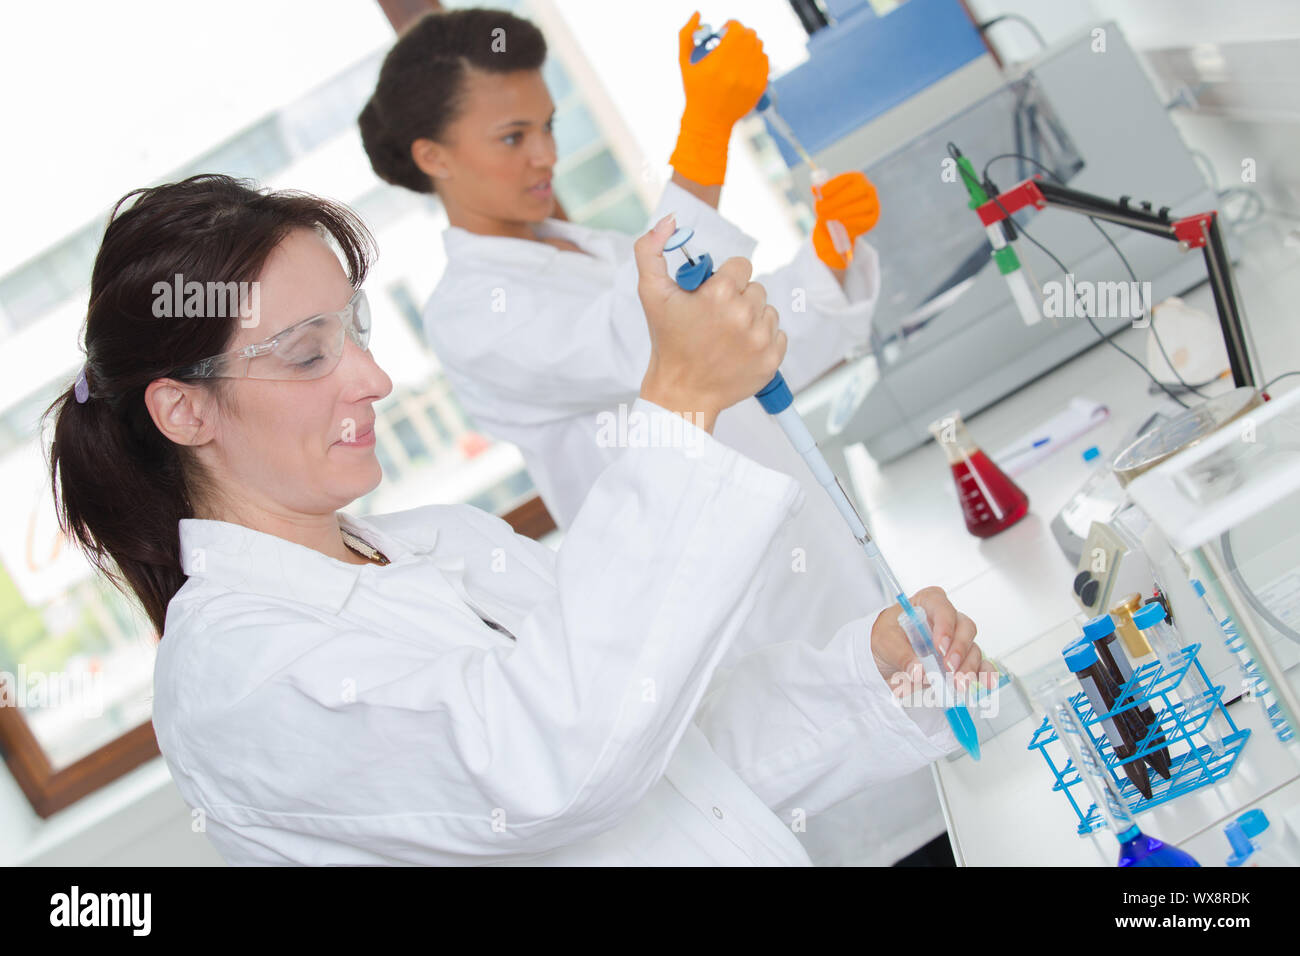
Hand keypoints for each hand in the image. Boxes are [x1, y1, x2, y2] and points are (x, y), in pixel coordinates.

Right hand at [634, 214, 785, 430]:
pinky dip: (762, 340)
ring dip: (751, 319)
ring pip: (768, 311)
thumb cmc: (667, 342)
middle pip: (755, 289)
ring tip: (727, 336)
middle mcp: (745, 314)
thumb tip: (669, 220)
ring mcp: (761, 339)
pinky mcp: (772, 359)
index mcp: (720, 293)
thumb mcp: (650, 292)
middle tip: (715, 320)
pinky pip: (778, 335)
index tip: (712, 297)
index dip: (725, 280)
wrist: (681, 393)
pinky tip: (740, 351)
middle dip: (737, 300)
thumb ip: (651, 250)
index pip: (742, 266)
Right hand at [669, 12, 769, 186]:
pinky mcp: (758, 88)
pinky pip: (765, 61)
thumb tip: (697, 14)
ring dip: (750, 43)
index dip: (732, 24)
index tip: (725, 29)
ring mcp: (750, 80)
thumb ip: (686, 35)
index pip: (737, 29)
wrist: (708, 122)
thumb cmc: (694, 91)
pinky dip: (758, 57)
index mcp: (718, 62)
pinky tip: (747, 61)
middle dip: (741, 33)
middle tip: (733, 39)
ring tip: (740, 50)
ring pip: (759, 46)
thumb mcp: (684, 63)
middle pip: (750, 36)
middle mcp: (736, 71)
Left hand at [812, 172, 880, 269]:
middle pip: (856, 190)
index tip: (821, 192)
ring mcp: (872, 202)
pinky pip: (863, 220)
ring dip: (842, 213)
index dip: (834, 185)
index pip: (847, 178)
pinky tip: (839, 225)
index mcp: (856, 178)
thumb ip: (820, 192)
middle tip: (821, 210)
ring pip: (860, 206)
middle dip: (837, 200)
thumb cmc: (832, 206)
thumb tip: (815, 188)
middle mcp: (868, 188)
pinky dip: (850, 223)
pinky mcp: (873, 218)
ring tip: (827, 218)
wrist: (841, 223)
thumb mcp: (824, 198)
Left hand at [869, 586, 994, 698]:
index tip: (940, 646)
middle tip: (949, 668)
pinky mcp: (960, 662)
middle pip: (965, 629)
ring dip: (969, 667)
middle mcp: (946, 621)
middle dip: (959, 650)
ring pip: (973, 649)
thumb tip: (920, 670)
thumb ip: (901, 654)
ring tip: (958, 684)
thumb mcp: (884, 642)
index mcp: (927, 604)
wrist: (882, 659)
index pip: (942, 608)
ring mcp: (956, 642)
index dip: (945, 626)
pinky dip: (985, 674)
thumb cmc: (883, 639)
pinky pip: (980, 666)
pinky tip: (986, 683)